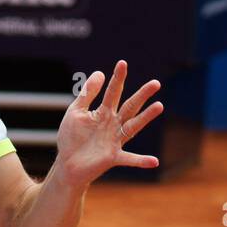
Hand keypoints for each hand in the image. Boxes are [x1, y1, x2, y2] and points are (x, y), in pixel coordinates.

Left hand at [55, 60, 162, 186]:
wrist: (67, 164)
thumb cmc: (72, 137)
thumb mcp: (76, 112)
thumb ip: (87, 94)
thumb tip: (100, 72)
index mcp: (103, 113)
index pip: (113, 93)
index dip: (117, 78)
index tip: (123, 63)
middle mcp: (113, 125)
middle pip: (130, 107)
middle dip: (142, 95)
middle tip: (156, 83)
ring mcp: (115, 141)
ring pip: (134, 126)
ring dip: (146, 117)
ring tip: (159, 106)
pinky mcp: (112, 157)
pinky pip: (129, 159)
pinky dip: (142, 161)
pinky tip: (154, 161)